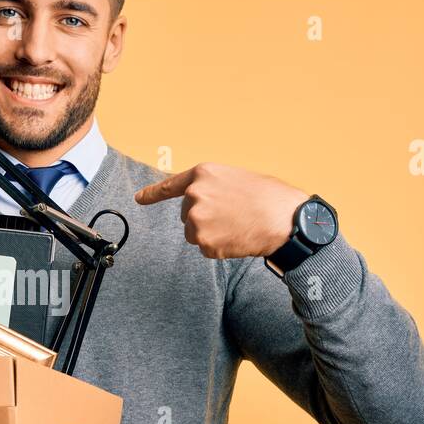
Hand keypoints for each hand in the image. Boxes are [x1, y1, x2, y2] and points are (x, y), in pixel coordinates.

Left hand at [134, 162, 309, 258]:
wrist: (285, 219)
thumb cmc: (269, 198)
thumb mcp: (236, 179)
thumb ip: (213, 188)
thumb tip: (202, 202)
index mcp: (203, 174)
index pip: (170, 185)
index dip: (153, 193)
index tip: (138, 198)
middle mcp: (194, 195)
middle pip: (187, 215)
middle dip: (206, 218)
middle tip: (234, 215)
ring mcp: (197, 219)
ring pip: (195, 234)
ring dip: (212, 234)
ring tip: (237, 226)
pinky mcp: (204, 242)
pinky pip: (207, 249)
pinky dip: (221, 248)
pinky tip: (238, 238)